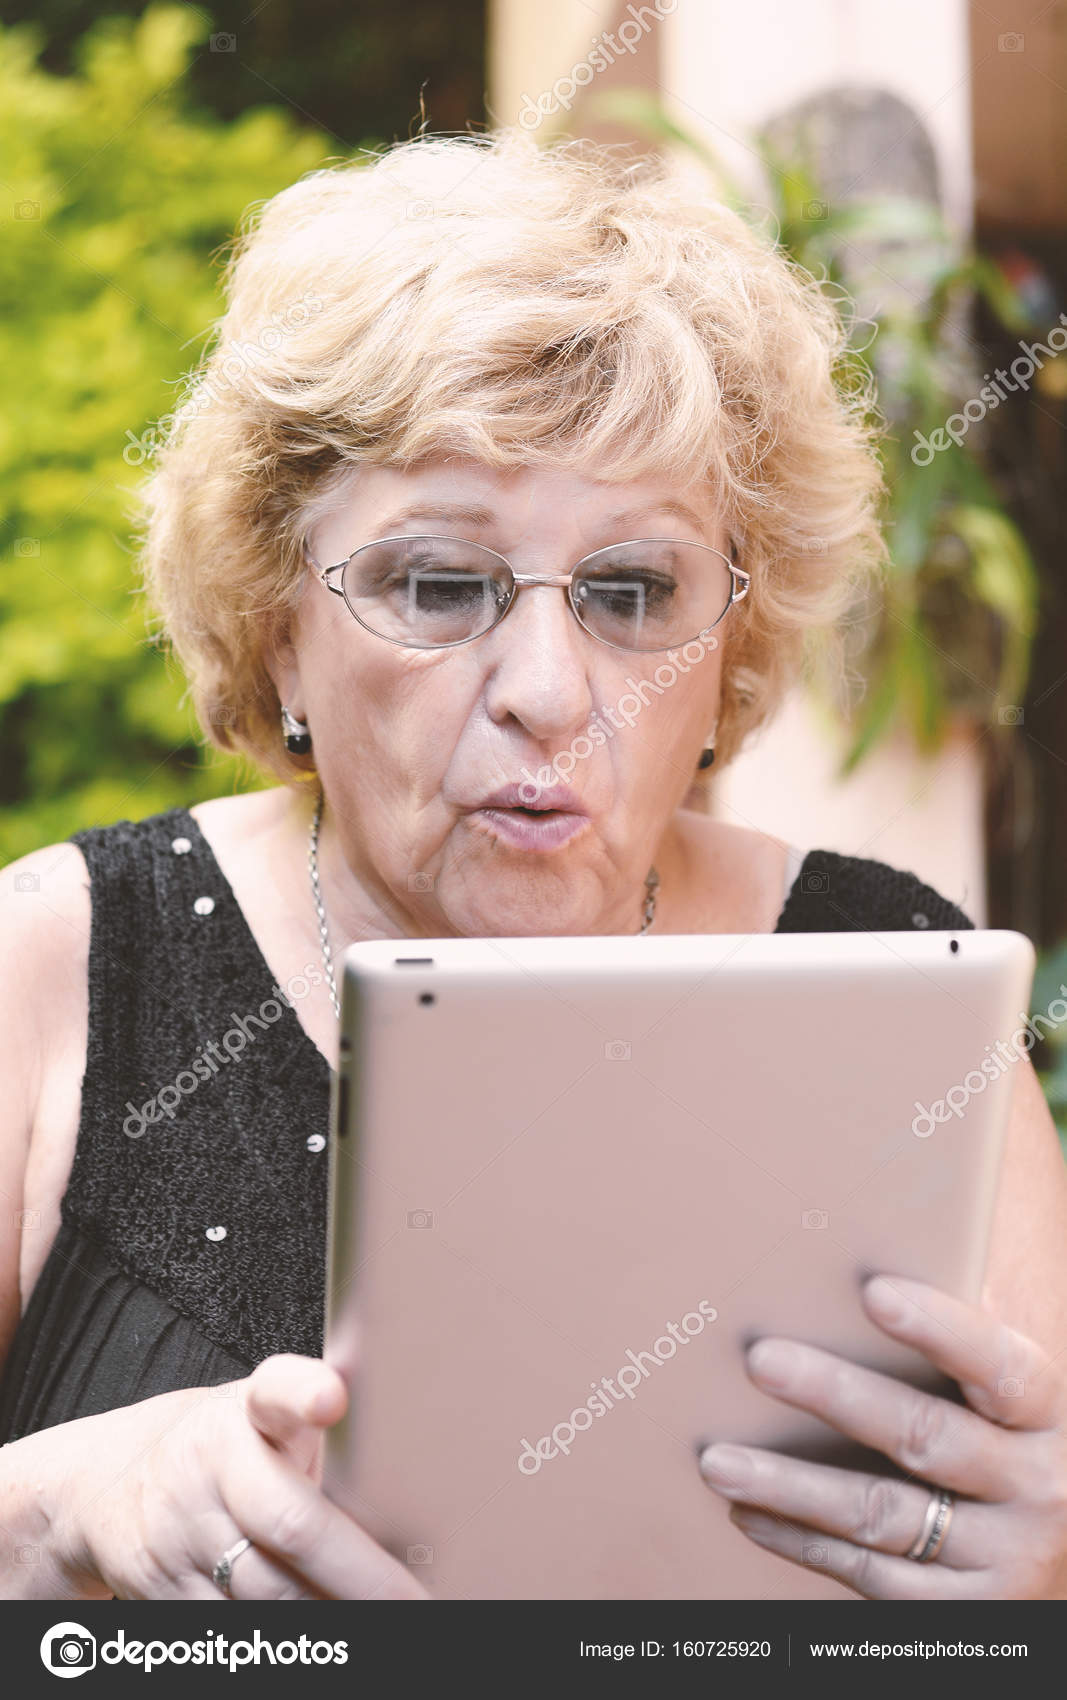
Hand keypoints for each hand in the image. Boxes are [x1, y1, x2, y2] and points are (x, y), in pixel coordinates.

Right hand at [35, 1355, 428, 1600]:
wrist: (110, 1490)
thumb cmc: (228, 1449)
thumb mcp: (267, 1418)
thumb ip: (324, 1429)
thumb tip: (423, 1458)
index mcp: (247, 1410)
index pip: (274, 1391)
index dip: (301, 1392)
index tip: (330, 1398)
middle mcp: (207, 1464)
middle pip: (290, 1524)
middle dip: (361, 1574)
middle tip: (417, 1600)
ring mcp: (179, 1532)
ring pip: (269, 1594)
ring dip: (331, 1615)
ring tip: (387, 1615)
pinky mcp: (162, 1593)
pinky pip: (236, 1628)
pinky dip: (288, 1639)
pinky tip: (323, 1636)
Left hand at [698, 1276, 1066, 1598]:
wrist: (1066, 1560)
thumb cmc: (1013, 1451)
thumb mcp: (1013, 1406)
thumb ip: (961, 1350)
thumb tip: (862, 1272)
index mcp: (1049, 1414)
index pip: (997, 1366)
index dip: (939, 1328)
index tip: (874, 1291)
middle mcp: (1038, 1487)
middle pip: (925, 1436)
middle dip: (835, 1394)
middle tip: (760, 1361)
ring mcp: (1006, 1557)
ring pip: (880, 1514)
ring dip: (790, 1485)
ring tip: (718, 1460)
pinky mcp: (965, 1614)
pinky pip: (868, 1573)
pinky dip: (800, 1542)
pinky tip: (749, 1513)